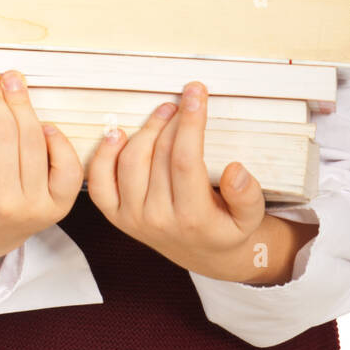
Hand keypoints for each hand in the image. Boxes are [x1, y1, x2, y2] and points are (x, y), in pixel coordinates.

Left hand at [86, 81, 271, 282]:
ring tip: (165, 111)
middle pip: (159, 154)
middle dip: (173, 118)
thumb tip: (235, 170)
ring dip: (147, 128)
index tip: (197, 94)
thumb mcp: (250, 218)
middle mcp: (157, 219)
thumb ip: (247, 196)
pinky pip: (99, 182)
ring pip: (131, 161)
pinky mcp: (116, 215)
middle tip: (186, 97)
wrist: (203, 255)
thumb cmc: (226, 228)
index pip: (185, 160)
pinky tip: (118, 133)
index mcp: (193, 218)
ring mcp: (132, 218)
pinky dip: (103, 155)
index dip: (190, 122)